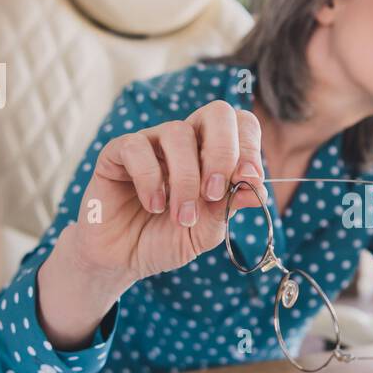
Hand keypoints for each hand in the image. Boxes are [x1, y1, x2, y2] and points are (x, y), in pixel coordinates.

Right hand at [60, 99, 266, 290]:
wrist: (124, 259)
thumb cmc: (167, 239)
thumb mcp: (205, 231)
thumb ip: (228, 208)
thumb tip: (255, 187)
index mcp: (212, 154)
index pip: (241, 125)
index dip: (250, 146)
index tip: (249, 179)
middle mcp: (185, 142)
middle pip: (216, 113)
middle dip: (223, 152)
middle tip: (215, 192)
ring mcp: (151, 143)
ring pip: (178, 132)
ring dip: (186, 179)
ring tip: (183, 216)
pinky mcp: (117, 152)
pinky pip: (136, 147)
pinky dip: (150, 179)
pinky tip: (154, 205)